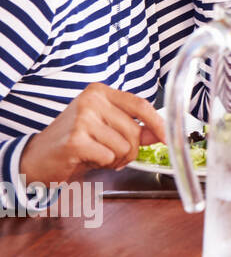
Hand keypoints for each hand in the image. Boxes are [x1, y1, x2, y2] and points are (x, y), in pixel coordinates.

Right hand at [18, 83, 166, 187]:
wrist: (37, 158)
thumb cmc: (74, 142)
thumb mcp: (106, 129)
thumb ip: (134, 128)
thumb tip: (160, 131)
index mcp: (100, 92)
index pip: (140, 105)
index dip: (157, 123)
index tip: (167, 138)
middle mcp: (91, 100)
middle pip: (135, 130)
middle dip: (130, 150)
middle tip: (112, 155)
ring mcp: (82, 118)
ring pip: (124, 146)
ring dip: (116, 159)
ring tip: (97, 155)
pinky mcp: (75, 139)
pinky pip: (109, 157)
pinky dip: (103, 164)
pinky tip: (87, 159)